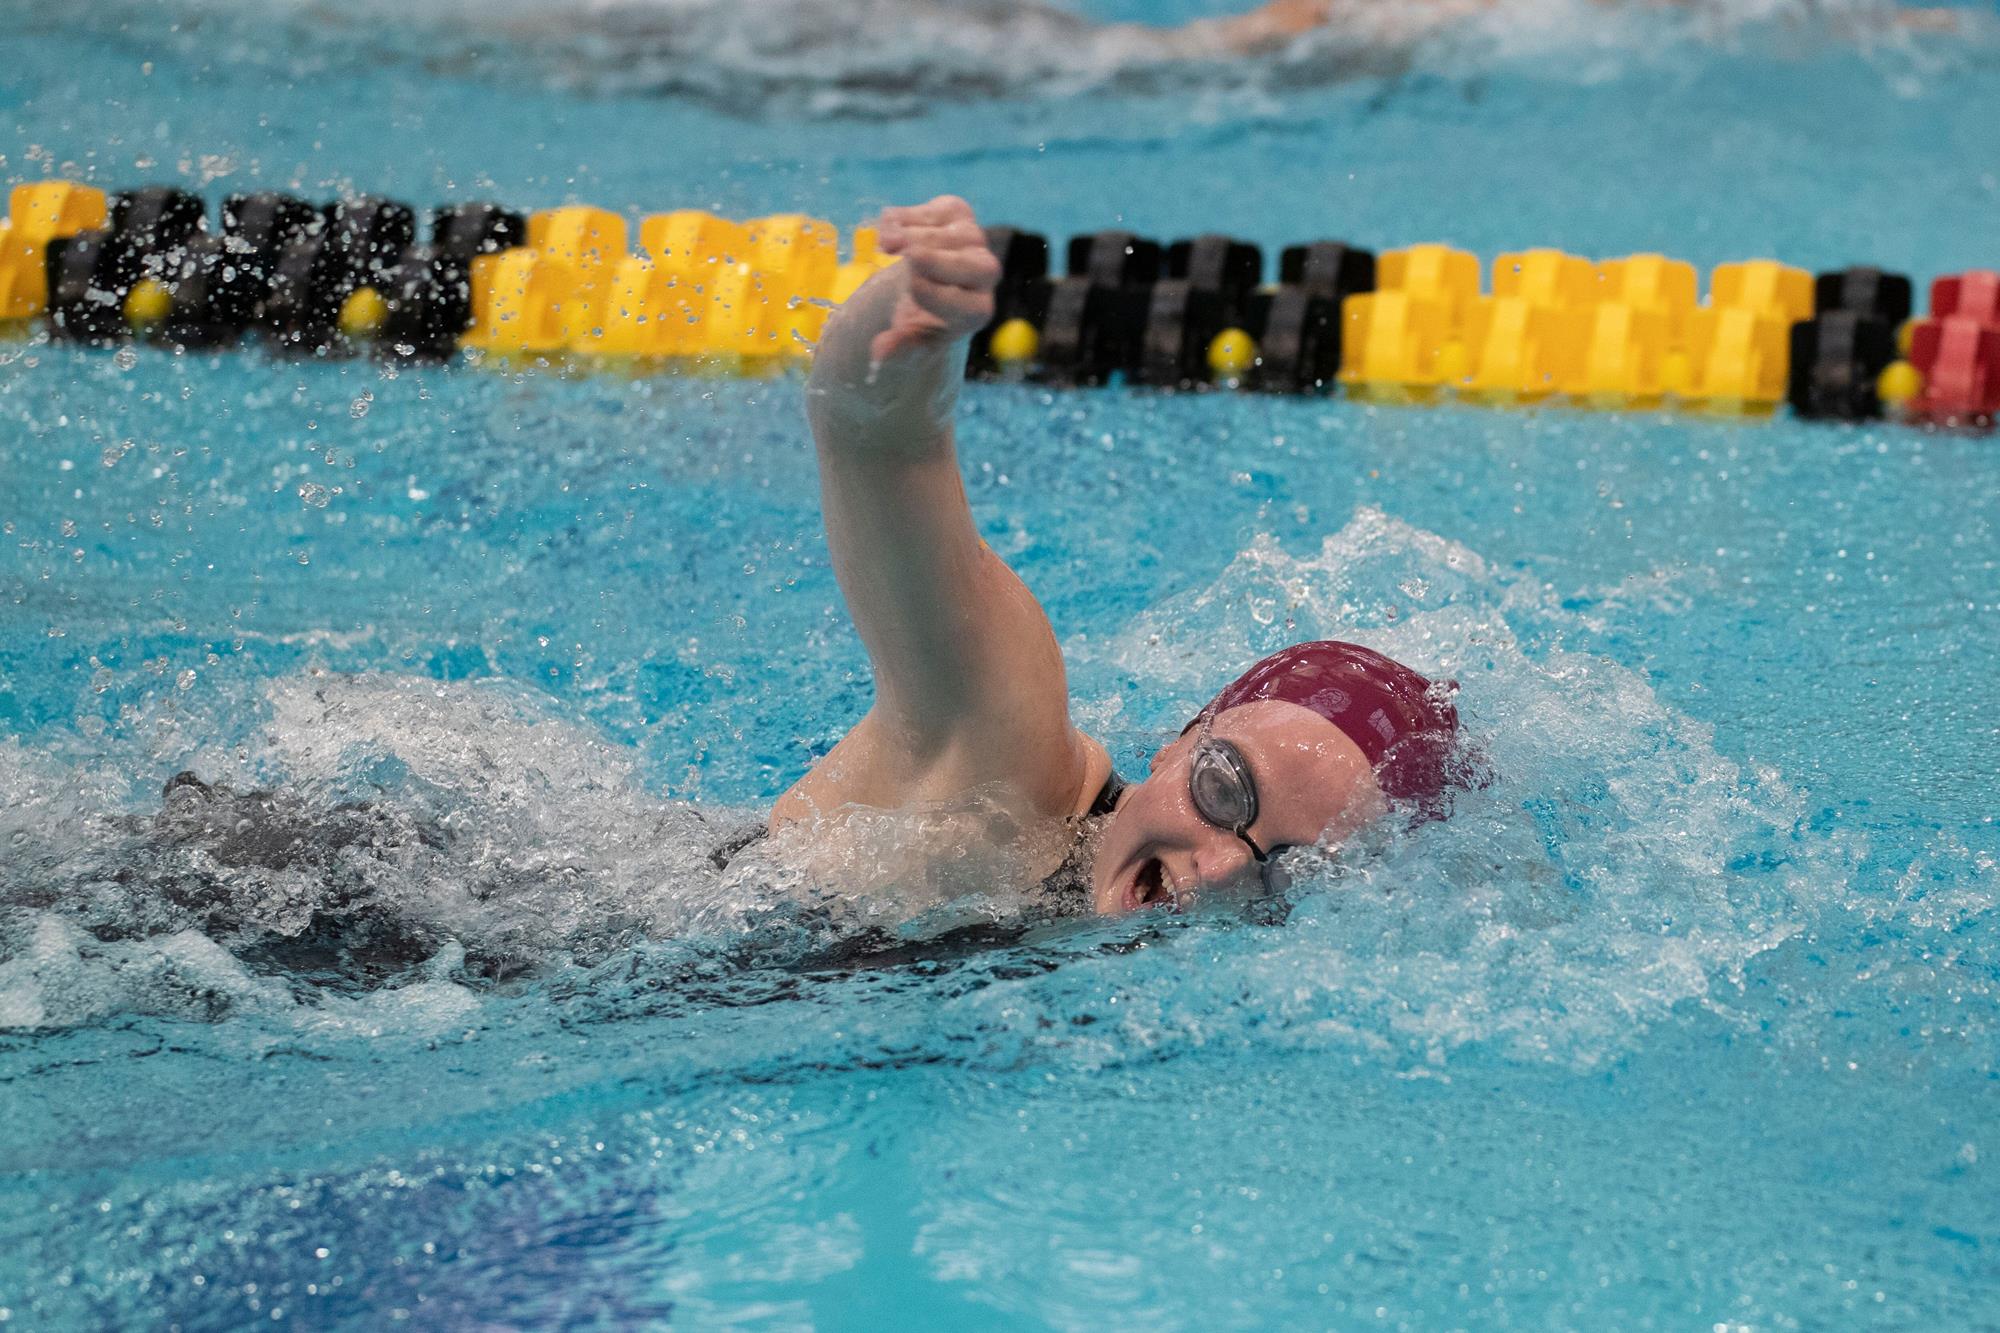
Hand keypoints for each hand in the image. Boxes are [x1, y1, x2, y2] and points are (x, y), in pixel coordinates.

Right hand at [869, 195, 1000, 364]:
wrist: (926, 284)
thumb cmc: (921, 318)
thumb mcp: (911, 340)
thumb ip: (900, 347)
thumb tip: (879, 353)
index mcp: (977, 311)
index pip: (967, 305)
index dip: (939, 295)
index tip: (913, 285)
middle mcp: (985, 273)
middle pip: (967, 265)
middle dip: (936, 259)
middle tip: (905, 253)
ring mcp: (973, 239)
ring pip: (946, 234)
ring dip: (913, 235)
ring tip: (884, 243)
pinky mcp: (957, 213)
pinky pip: (934, 211)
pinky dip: (907, 216)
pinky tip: (887, 227)